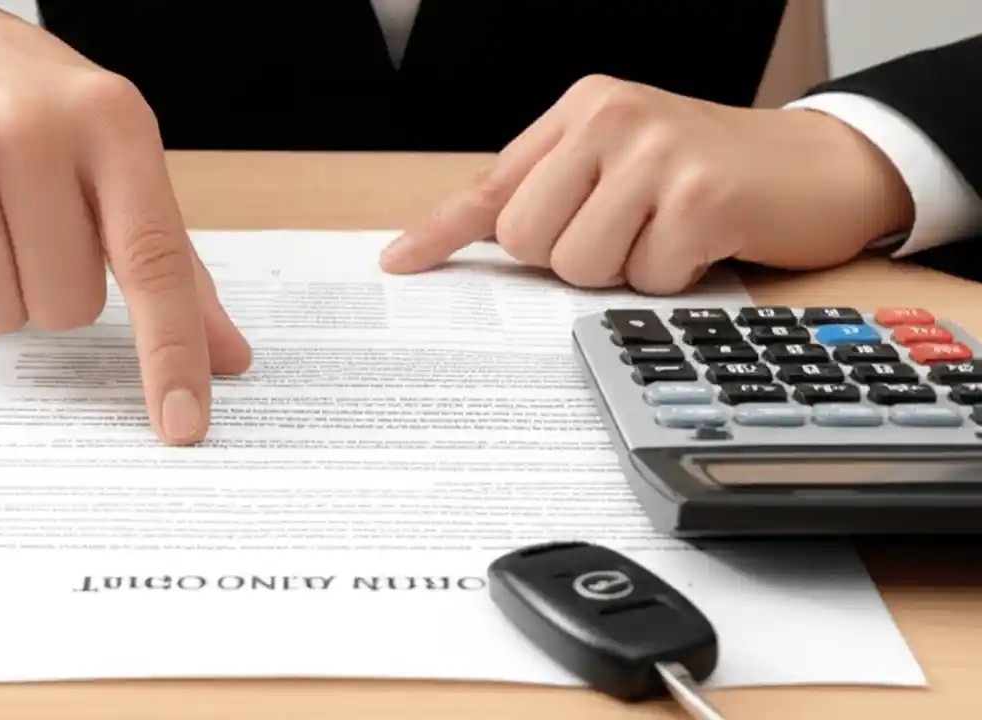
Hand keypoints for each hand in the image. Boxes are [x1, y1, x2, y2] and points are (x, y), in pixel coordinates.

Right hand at [0, 5, 250, 444]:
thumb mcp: (124, 168)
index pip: (153, 262)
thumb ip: (177, 268)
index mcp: (114, 125)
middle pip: (65, 308)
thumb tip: (231, 361)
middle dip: (55, 292)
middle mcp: (32, 128)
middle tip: (38, 230)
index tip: (184, 426)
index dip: (171, 353)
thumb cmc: (52, 126)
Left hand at [380, 75, 914, 293]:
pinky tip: (702, 241)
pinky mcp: (700, 196)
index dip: (442, 230)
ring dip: (623, 270)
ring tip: (665, 234)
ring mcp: (657, 153)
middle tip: (624, 233)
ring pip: (580, 264)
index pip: (492, 183)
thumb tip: (479, 239)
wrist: (815, 166)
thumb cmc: (708, 172)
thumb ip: (555, 189)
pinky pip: (646, 278)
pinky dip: (672, 278)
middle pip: (527, 237)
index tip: (400, 262)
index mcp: (583, 109)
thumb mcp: (621, 161)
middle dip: (569, 257)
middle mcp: (613, 119)